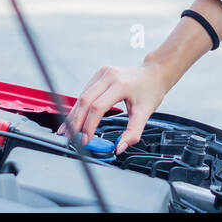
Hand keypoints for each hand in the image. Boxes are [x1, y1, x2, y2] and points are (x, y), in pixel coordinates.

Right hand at [54, 62, 171, 154]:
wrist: (154, 73)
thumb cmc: (150, 91)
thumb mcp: (145, 114)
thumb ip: (132, 133)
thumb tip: (118, 148)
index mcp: (121, 84)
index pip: (97, 107)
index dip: (89, 126)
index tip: (85, 141)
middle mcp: (109, 75)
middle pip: (85, 100)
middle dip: (75, 121)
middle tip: (69, 137)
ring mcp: (103, 73)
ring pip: (82, 95)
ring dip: (74, 114)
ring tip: (67, 130)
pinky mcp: (100, 74)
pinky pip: (85, 91)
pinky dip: (79, 107)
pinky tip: (75, 118)